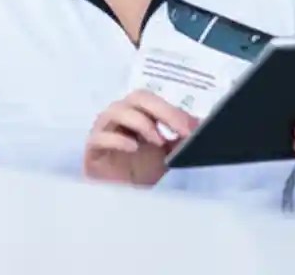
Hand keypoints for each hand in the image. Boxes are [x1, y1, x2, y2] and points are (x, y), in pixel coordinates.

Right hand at [84, 90, 198, 186]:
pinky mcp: (92, 149)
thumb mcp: (167, 154)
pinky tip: (133, 148)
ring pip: (117, 111)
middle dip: (162, 111)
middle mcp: (119, 115)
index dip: (173, 110)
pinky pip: (101, 137)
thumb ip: (180, 139)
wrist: (120, 197)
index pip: (153, 100)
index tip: (192, 128)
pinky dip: (118, 139)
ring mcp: (103, 129)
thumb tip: (201, 126)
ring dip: (141, 122)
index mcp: (137, 112)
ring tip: (159, 140)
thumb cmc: (140, 170)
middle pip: (137, 98)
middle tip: (181, 130)